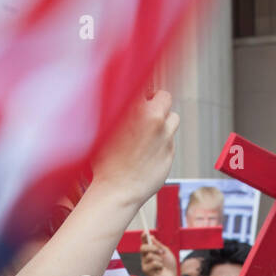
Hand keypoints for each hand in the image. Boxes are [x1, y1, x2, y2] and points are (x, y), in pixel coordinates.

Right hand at [90, 90, 179, 207]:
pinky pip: (170, 140)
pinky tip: (147, 153)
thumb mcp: (102, 128)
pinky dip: (162, 142)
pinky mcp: (171, 153)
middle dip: (156, 103)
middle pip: (165, 97)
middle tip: (145, 113)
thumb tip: (118, 95)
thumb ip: (115, 109)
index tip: (138, 97)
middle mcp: (154, 119)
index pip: (146, 84)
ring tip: (148, 133)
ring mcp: (165, 136)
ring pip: (173, 118)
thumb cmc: (104, 162)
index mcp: (135, 108)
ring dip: (163, 122)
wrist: (117, 191)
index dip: (142, 91)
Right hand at [140, 233, 176, 275]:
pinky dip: (160, 265)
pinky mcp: (146, 271)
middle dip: (152, 248)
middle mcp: (145, 257)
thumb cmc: (169, 265)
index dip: (143, 237)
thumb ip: (159, 245)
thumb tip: (151, 236)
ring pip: (150, 256)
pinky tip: (160, 270)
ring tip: (162, 265)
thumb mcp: (166, 252)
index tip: (145, 232)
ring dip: (159, 259)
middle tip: (161, 251)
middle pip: (142, 248)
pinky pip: (153, 263)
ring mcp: (144, 264)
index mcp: (149, 252)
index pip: (144, 243)